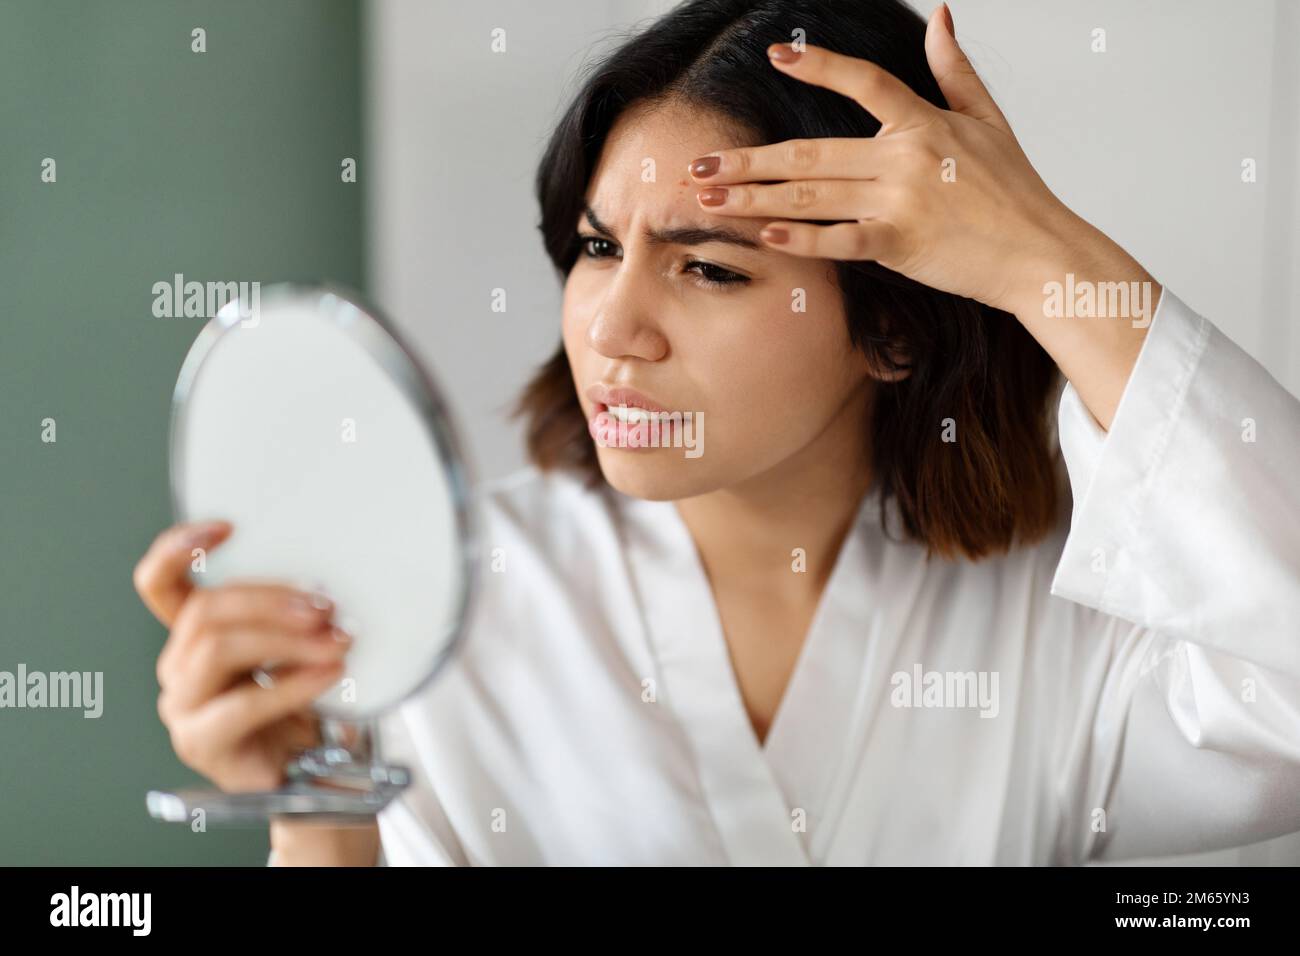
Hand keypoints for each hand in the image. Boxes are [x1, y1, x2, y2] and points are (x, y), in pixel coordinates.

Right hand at [133, 520, 349, 792]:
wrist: (310, 773)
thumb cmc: (301, 704)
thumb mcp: (296, 645)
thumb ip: (295, 613)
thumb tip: (327, 585)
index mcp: (195, 633)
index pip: (161, 582)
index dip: (178, 548)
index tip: (225, 527)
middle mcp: (179, 665)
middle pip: (206, 612)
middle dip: (270, 600)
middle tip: (324, 607)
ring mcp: (184, 705)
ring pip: (219, 649)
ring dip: (286, 639)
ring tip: (336, 642)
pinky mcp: (202, 742)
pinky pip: (243, 703)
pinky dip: (294, 683)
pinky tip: (330, 673)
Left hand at [688, 3, 1159, 427]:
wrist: (1040, 252)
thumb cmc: (1015, 189)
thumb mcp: (989, 118)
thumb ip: (955, 69)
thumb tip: (942, 15)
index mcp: (924, 121)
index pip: (864, 81)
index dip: (820, 64)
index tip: (777, 51)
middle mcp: (904, 156)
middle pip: (810, 152)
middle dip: (748, 161)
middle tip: (699, 165)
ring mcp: (900, 200)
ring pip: (811, 197)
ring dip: (754, 199)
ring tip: (709, 200)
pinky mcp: (901, 243)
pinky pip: (840, 240)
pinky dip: (802, 240)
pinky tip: (763, 236)